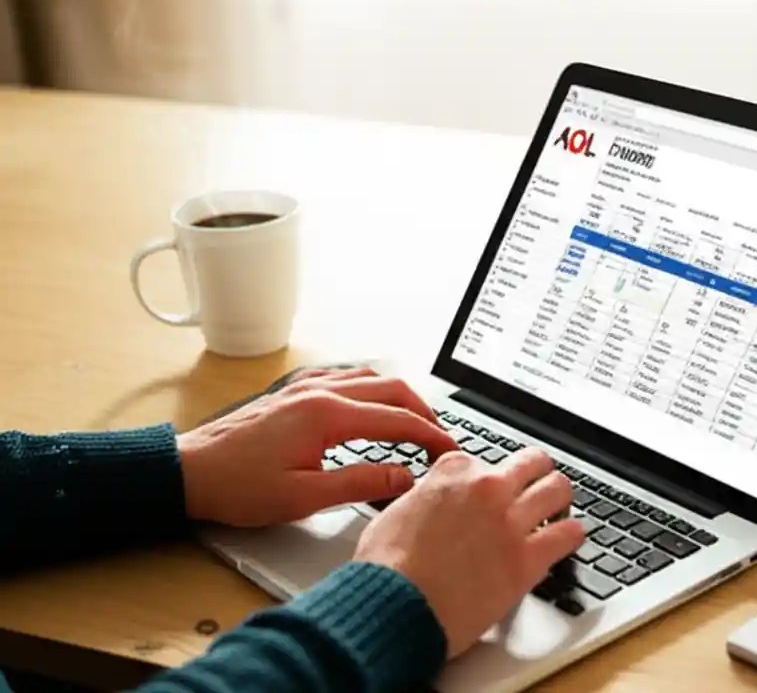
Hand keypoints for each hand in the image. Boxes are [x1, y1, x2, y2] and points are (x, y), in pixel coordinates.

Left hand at [178, 367, 457, 526]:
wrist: (190, 472)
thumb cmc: (238, 486)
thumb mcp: (306, 497)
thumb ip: (362, 482)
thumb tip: (404, 477)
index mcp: (327, 415)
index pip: (398, 420)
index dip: (431, 436)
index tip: (450, 451)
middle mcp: (320, 392)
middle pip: (391, 389)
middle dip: (424, 412)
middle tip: (440, 438)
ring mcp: (305, 388)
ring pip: (370, 377)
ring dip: (399, 396)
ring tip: (415, 421)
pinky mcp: (292, 393)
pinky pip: (344, 377)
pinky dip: (371, 388)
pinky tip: (371, 403)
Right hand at [354, 447, 583, 658]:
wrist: (392, 609)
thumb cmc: (386, 570)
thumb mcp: (394, 512)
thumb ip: (424, 497)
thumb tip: (432, 500)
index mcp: (453, 472)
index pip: (487, 459)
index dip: (489, 478)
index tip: (492, 490)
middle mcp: (486, 489)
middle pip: (533, 462)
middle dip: (536, 474)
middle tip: (537, 487)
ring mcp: (511, 522)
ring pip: (558, 490)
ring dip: (558, 499)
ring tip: (556, 511)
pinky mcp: (528, 559)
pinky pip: (570, 534)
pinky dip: (571, 534)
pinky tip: (566, 538)